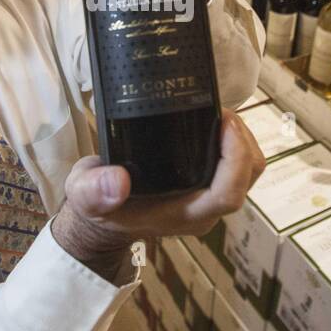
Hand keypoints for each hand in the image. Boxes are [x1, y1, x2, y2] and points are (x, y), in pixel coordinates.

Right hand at [50, 109, 266, 280]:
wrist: (102, 219)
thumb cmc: (96, 205)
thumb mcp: (83, 195)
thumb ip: (94, 190)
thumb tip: (118, 181)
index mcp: (183, 215)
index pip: (228, 194)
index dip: (235, 159)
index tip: (224, 123)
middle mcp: (204, 210)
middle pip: (246, 178)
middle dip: (243, 142)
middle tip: (219, 112)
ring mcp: (208, 200)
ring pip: (247, 171)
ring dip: (241, 141)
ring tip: (217, 114)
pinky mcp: (206, 186)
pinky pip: (236, 166)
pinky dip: (233, 143)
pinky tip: (212, 123)